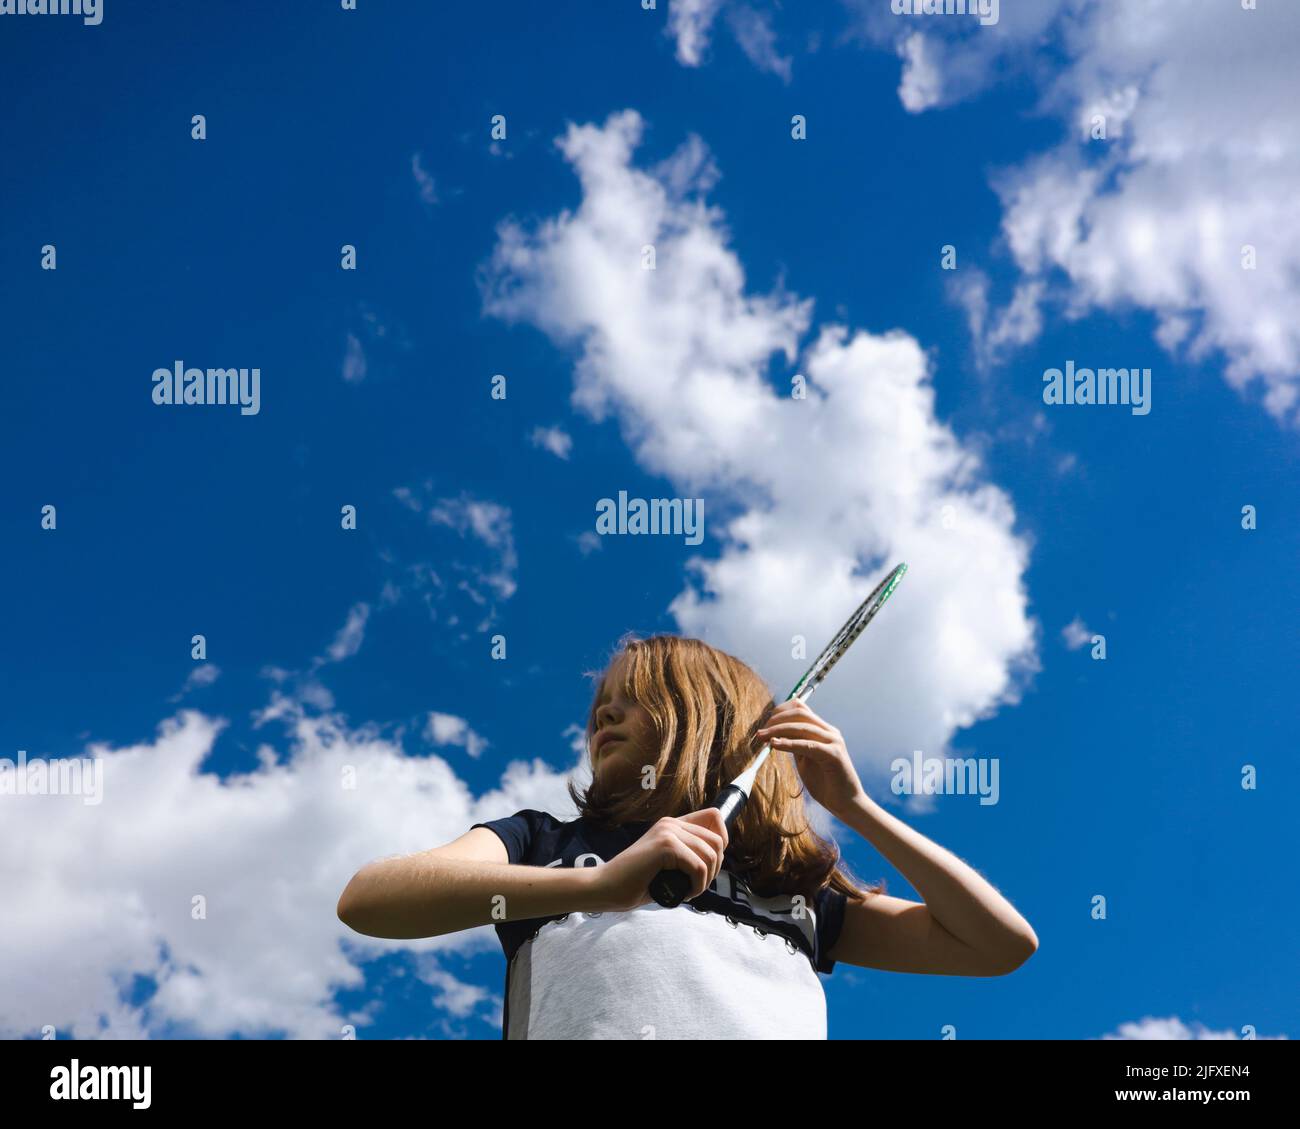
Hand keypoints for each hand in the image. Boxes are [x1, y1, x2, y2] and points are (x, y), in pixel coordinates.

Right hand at [584, 809, 728, 911]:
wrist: (606, 887)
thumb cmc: (636, 882)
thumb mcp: (667, 864)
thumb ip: (687, 855)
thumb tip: (717, 859)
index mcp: (671, 824)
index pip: (714, 817)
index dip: (722, 839)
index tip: (711, 863)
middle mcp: (671, 823)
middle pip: (717, 840)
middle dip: (715, 868)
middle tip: (697, 884)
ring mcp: (668, 832)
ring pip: (711, 855)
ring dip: (705, 880)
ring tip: (689, 890)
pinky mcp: (665, 846)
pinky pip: (699, 867)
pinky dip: (697, 886)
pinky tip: (683, 893)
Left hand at [755, 700, 864, 818]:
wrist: (846, 804)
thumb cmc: (824, 784)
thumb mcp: (805, 760)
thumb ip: (795, 745)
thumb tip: (774, 734)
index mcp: (824, 730)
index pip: (800, 708)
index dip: (780, 712)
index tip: (765, 724)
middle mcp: (830, 732)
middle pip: (800, 713)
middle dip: (776, 720)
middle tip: (760, 732)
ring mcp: (834, 742)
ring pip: (802, 726)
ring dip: (778, 730)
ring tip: (762, 738)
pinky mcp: (834, 755)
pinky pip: (808, 745)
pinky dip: (789, 743)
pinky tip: (775, 745)